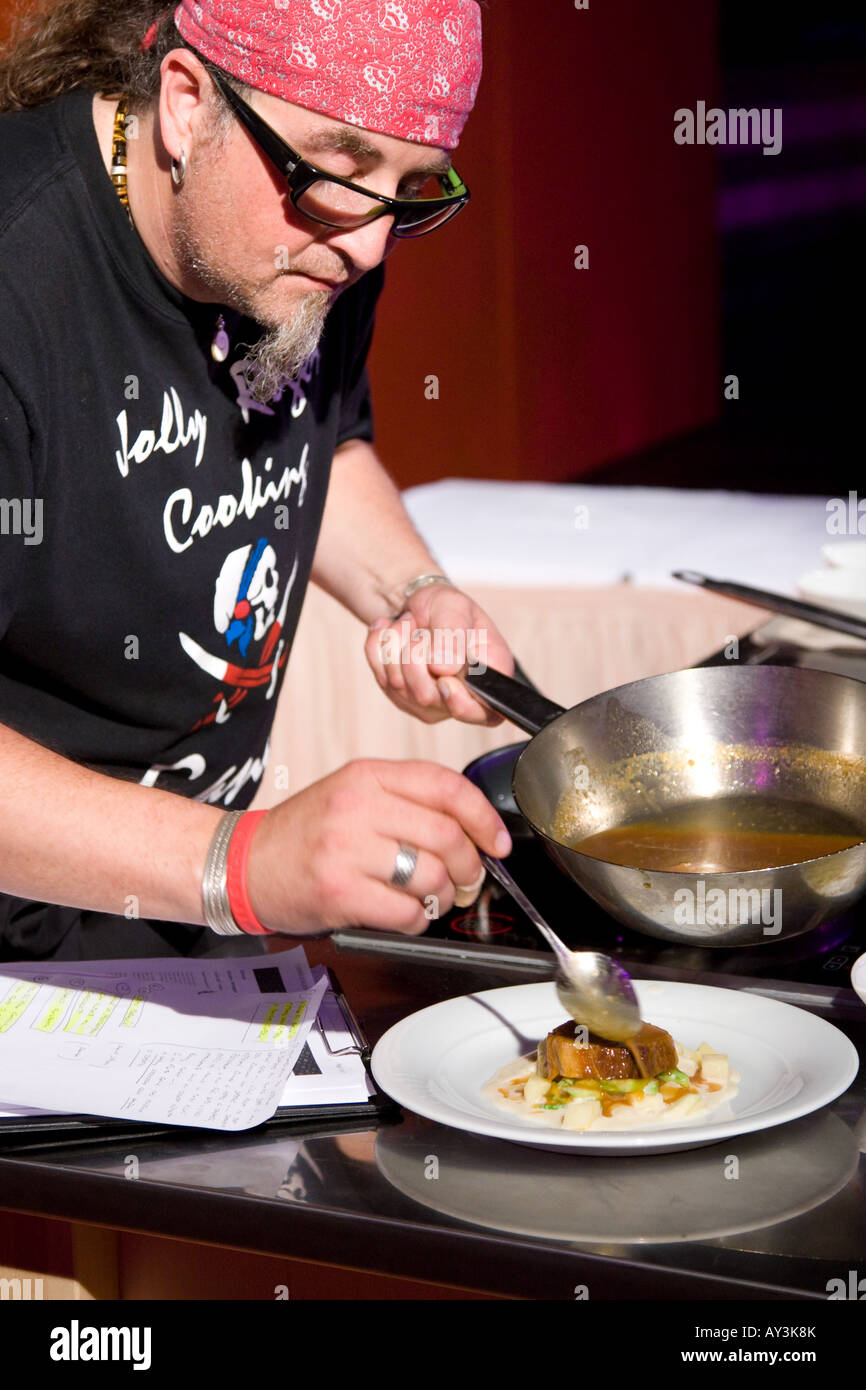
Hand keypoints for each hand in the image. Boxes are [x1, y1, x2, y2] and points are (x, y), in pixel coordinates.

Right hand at [245, 758, 511, 936]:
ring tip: (430, 897)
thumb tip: (469, 826)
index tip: (496, 841)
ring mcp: (347, 850)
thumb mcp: (351, 795)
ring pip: (431, 875)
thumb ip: (405, 801)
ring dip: (443, 896)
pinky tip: (403, 915)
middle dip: (470, 866)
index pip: (446, 787)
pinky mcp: (340, 893)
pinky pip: (406, 912)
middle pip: (446, 835)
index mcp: (367, 777)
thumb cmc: (302, 834)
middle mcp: (358, 807)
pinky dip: (416, 921)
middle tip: (468, 879)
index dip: (483, 817)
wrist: (243, 863)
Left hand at [364, 583, 513, 724]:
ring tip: (410, 627)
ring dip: (396, 645)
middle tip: (422, 631)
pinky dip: (379, 648)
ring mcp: (431, 703)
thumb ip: (453, 636)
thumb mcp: (454, 607)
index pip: (484, 713)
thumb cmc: (445, 606)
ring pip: (399, 686)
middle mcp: (463, 696)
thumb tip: (445, 669)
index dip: (460, 703)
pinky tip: (392, 634)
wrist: (418, 605)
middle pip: (427, 697)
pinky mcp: (403, 699)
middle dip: (415, 654)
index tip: (444, 680)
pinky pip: (381, 678)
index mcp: (490, 675)